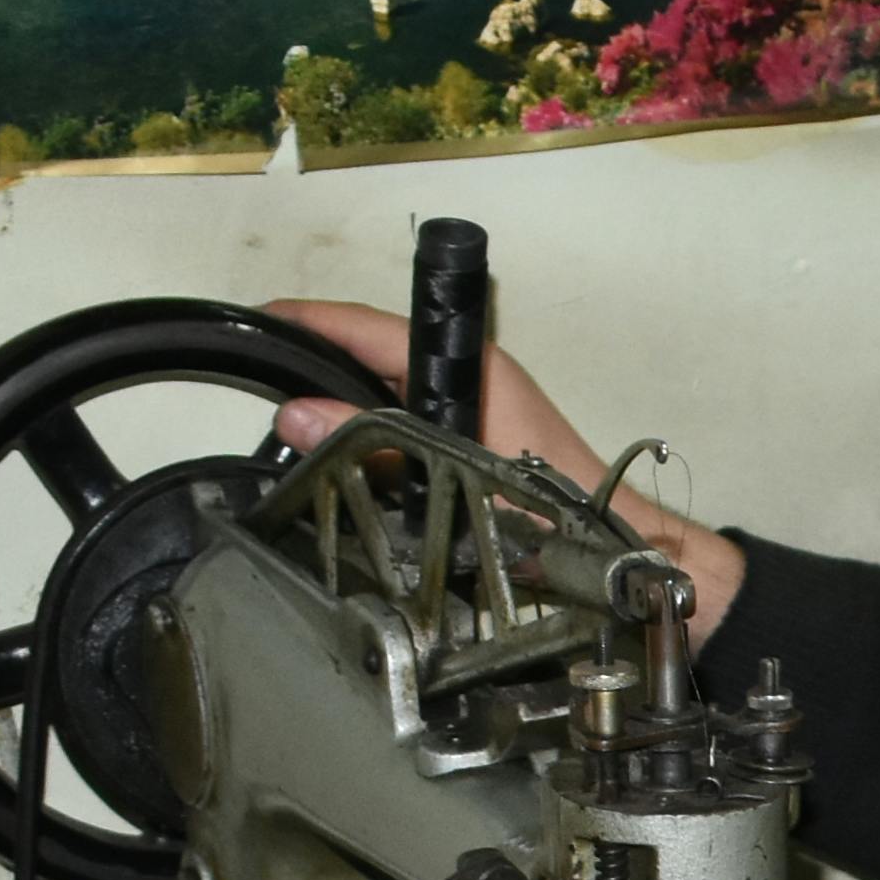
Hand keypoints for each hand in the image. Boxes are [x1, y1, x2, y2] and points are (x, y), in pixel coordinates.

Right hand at [259, 298, 744, 644]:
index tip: (263, 318)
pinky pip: (405, 437)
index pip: (374, 326)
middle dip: (318, 366)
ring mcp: (472, 419)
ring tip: (284, 424)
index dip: (315, 320)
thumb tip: (297, 416)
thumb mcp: (452, 473)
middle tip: (260, 378)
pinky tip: (338, 467)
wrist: (619, 561)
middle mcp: (471, 385)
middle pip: (374, 359)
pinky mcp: (473, 454)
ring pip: (387, 401)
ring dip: (340, 411)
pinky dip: (368, 446)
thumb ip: (373, 446)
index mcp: (471, 371)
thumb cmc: (562, 516)